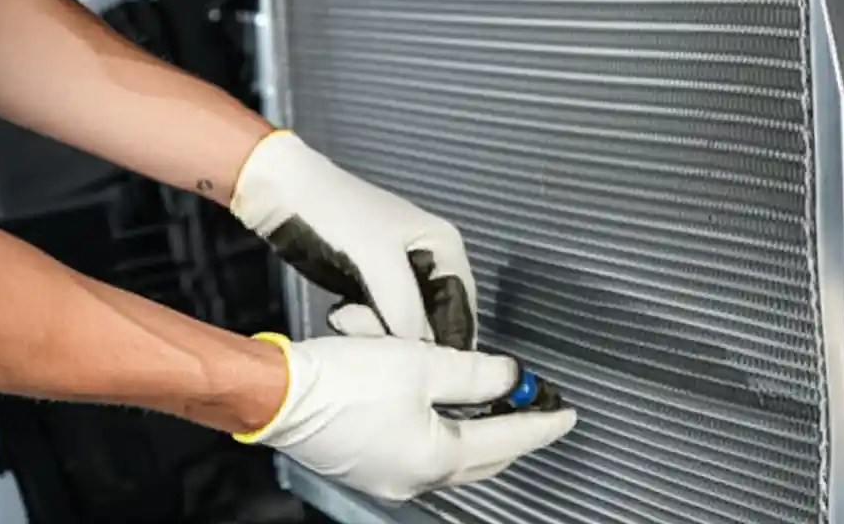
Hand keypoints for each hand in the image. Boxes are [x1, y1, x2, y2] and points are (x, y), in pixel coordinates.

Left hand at [229, 131, 475, 346]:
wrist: (282, 192)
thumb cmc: (335, 218)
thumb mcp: (376, 260)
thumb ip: (406, 309)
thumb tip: (424, 354)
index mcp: (445, 248)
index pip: (462, 312)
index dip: (442, 343)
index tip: (411, 364)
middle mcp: (429, 261)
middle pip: (433, 321)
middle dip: (401, 335)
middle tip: (363, 324)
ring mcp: (398, 273)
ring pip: (402, 324)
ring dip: (375, 330)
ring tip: (345, 314)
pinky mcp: (370, 282)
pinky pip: (379, 318)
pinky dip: (362, 324)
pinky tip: (339, 312)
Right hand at [236, 306, 576, 501]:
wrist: (276, 394)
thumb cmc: (345, 378)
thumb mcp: (423, 364)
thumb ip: (477, 373)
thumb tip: (511, 378)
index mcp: (436, 458)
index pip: (507, 439)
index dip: (541, 424)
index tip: (568, 413)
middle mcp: (415, 479)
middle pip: (483, 459)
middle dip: (515, 437)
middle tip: (538, 414)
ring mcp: (389, 478)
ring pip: (454, 461)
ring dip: (480, 437)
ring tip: (500, 411)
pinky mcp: (367, 467)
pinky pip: (424, 456)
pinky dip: (446, 437)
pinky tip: (449, 417)